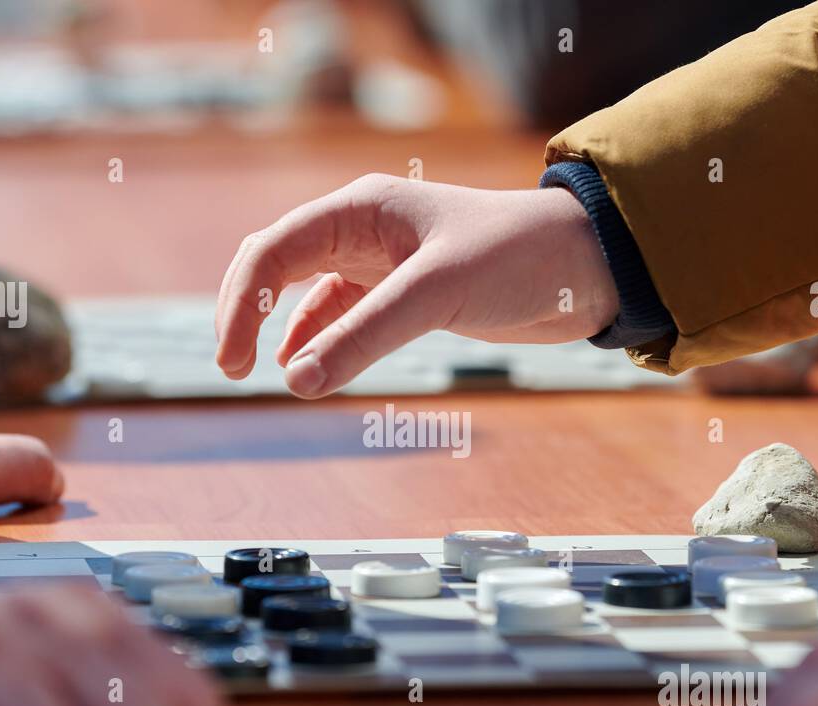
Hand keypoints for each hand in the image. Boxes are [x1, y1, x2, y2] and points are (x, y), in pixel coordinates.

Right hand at [215, 174, 618, 397]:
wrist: (586, 267)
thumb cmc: (517, 257)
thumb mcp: (436, 294)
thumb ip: (365, 336)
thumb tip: (297, 383)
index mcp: (359, 210)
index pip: (271, 252)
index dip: (239, 305)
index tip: (233, 363)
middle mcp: (361, 231)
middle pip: (274, 267)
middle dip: (243, 313)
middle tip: (230, 369)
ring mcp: (381, 262)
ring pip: (304, 293)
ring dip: (277, 330)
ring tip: (255, 371)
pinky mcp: (405, 292)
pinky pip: (341, 314)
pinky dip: (317, 341)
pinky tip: (305, 369)